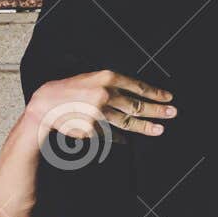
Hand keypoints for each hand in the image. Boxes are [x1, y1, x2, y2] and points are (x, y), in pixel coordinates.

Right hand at [27, 69, 175, 138]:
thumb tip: (136, 96)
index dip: (155, 92)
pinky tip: (127, 139)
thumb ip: (112, 86)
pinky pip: (111, 135)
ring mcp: (99, 113)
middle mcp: (105, 94)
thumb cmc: (69, 89)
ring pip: (128, 122)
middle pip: (137, 105)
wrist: (45, 105)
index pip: (137, 86)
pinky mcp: (92, 129)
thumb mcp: (91, 78)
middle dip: (157, 110)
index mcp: (106, 77)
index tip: (168, 97)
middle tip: (172, 113)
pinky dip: (120, 138)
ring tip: (159, 129)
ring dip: (146, 127)